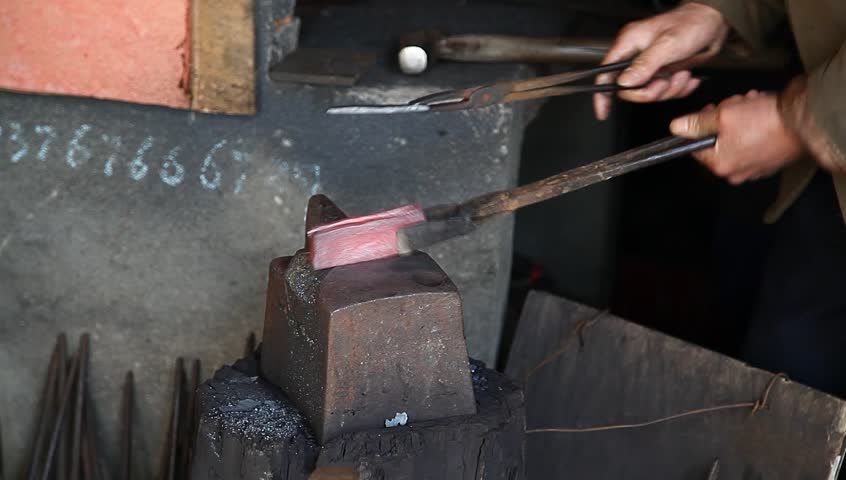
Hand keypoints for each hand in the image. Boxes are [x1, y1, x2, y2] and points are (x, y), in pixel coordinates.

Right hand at [594, 2, 729, 119]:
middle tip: (664, 81)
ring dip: (669, 88)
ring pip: (649, 93)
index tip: (604, 112)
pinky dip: (679, 88)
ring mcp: (651, 66)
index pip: (605, 74)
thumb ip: (644, 65)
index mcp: (629, 44)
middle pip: (629, 90)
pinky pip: (665, 92)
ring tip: (681, 73)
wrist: (715, 23)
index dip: (602, 95)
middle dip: (650, 91)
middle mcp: (637, 56)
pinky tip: (686, 75)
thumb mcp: (667, 45)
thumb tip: (624, 82)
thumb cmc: (692, 23)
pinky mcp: (664, 73)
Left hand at [670, 90, 803, 184]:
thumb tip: (676, 128)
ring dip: (740, 118)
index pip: (694, 146)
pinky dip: (755, 126)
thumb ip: (696, 122)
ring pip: (735, 138)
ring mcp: (754, 168)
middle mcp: (736, 172)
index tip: (711, 112)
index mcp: (720, 166)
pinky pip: (753, 142)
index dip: (700, 124)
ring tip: (752, 106)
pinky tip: (763, 114)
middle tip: (735, 105)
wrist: (804, 120)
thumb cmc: (766, 120)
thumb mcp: (723, 115)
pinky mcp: (770, 160)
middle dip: (723, 119)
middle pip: (716, 141)